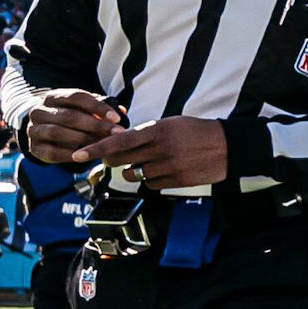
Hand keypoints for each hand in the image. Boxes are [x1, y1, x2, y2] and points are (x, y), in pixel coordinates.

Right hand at [21, 91, 118, 164]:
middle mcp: (39, 111)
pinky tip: (87, 155)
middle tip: (116, 133)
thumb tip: (121, 111)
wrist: (42, 132)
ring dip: (83, 139)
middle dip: (96, 125)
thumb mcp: (82, 109)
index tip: (116, 118)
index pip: (76, 97)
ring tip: (102, 144)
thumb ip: (100, 109)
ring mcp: (33, 129)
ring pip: (58, 132)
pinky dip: (71, 154)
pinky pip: (53, 152)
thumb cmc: (69, 118)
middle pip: (69, 116)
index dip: (98, 107)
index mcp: (53, 97)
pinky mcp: (34, 148)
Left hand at [75, 114, 228, 187]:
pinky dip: (152, 179)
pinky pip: (151, 184)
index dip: (96, 149)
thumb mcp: (171, 124)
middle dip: (113, 160)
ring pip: (134, 175)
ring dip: (135, 170)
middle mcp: (159, 150)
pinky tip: (166, 170)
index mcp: (157, 131)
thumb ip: (146, 132)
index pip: (118, 141)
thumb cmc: (198, 132)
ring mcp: (168, 167)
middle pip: (121, 160)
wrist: (229, 147)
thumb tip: (121, 141)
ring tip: (150, 162)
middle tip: (116, 156)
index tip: (78, 154)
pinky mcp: (176, 181)